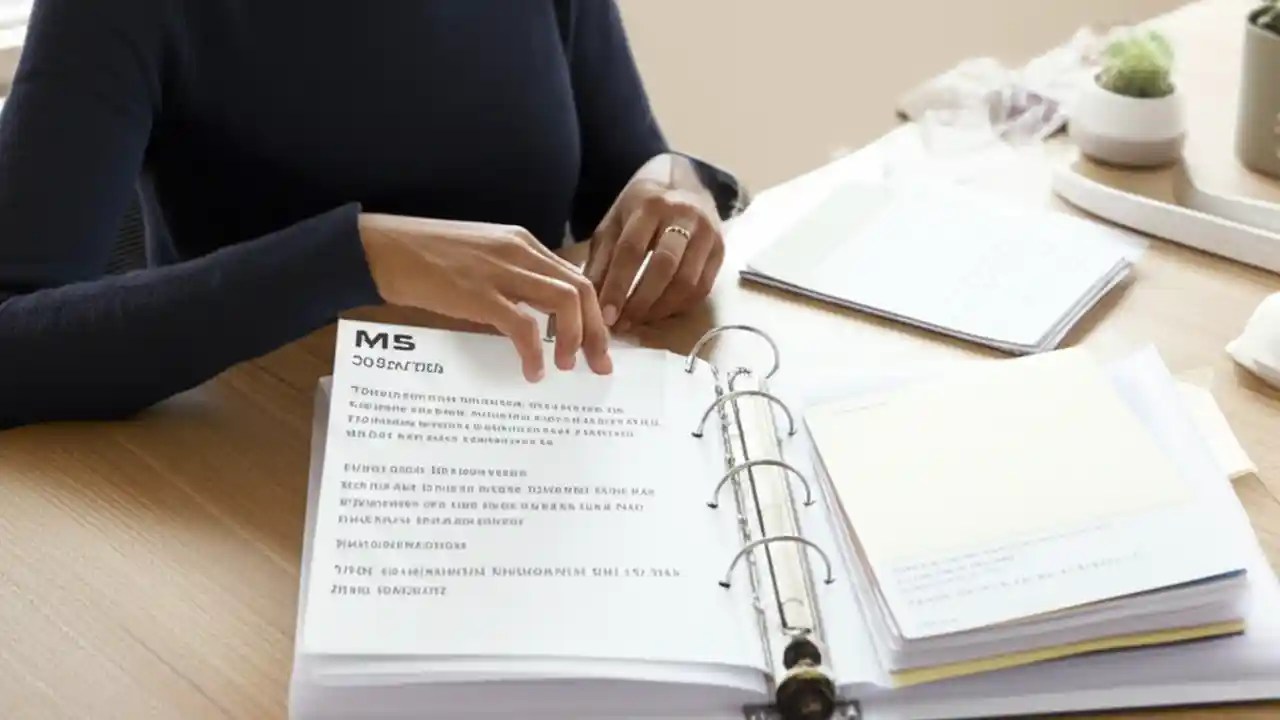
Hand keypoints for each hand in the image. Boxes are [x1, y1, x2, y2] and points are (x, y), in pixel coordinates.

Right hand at [358, 214, 610, 381]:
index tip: (597, 342)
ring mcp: (500, 271)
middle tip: (598, 365)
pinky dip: (535, 352)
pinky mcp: (479, 294)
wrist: (382, 247)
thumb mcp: (480, 257)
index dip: (592, 313)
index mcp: (522, 243)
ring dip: (572, 339)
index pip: (575, 276)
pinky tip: (532, 371)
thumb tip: (533, 315)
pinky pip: (523, 325)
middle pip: (580, 290)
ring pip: (563, 302)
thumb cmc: (425, 256)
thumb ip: (511, 277)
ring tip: (566, 366)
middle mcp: (519, 252)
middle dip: (595, 332)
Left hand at [585, 156, 723, 329]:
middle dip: (640, 301)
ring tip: (638, 321)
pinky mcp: (720, 251)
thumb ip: (601, 259)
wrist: (684, 189)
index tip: (606, 314)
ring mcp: (707, 234)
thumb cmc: (641, 210)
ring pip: (686, 281)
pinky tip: (659, 313)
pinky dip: (679, 306)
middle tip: (622, 323)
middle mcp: (684, 216)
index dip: (618, 285)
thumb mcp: (614, 224)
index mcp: (650, 206)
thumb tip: (592, 300)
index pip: (632, 250)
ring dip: (660, 308)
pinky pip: (701, 288)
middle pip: (664, 266)